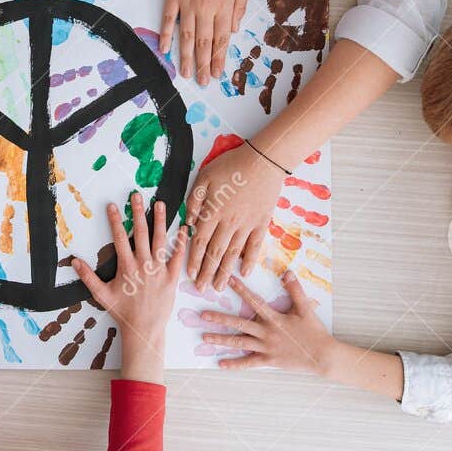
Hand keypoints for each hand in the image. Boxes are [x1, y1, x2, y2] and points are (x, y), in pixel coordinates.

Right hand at [73, 193, 184, 383]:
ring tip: (159, 203)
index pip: (120, 238)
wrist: (144, 330)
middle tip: (137, 196)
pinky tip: (183, 228)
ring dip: (159, 220)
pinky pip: (177, 257)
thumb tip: (73, 261)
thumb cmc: (123, 312)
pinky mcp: (172, 278)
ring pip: (160, 240)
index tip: (112, 205)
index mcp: (127, 267)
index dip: (115, 220)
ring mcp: (159, 271)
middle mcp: (143, 265)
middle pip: (141, 233)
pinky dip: (180, 243)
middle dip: (138, 212)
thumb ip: (88, 276)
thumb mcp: (101, 295)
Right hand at [162, 0, 248, 85]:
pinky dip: (166, 36)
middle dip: (204, 65)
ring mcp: (186, 4)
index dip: (219, 58)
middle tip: (203, 82)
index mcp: (222, 6)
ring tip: (186, 74)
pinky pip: (168, 20)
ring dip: (186, 57)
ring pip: (186, 37)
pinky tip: (165, 50)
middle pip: (203, 43)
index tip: (218, 74)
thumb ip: (239, 6)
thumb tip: (233, 29)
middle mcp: (204, 9)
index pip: (221, 39)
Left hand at [185, 142, 282, 290]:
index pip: (199, 242)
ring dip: (224, 272)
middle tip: (201, 289)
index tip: (189, 274)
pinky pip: (255, 246)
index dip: (193, 260)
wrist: (263, 161)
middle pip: (215, 253)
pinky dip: (250, 261)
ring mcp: (246, 225)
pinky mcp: (262, 223)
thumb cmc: (231, 165)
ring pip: (233, 254)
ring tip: (219, 287)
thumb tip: (188, 222)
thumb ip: (194, 200)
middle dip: (206, 273)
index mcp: (212, 212)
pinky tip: (244, 273)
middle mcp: (228, 223)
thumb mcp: (204, 177)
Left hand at [199, 272, 334, 372]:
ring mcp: (266, 348)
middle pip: (239, 324)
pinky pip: (248, 363)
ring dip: (221, 340)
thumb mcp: (305, 308)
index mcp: (274, 318)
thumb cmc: (314, 331)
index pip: (253, 301)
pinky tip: (221, 364)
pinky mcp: (268, 361)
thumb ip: (295, 290)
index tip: (227, 280)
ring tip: (205, 337)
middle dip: (219, 318)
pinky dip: (234, 364)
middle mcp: (266, 332)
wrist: (322, 356)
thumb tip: (287, 272)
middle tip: (202, 315)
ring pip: (239, 343)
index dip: (240, 289)